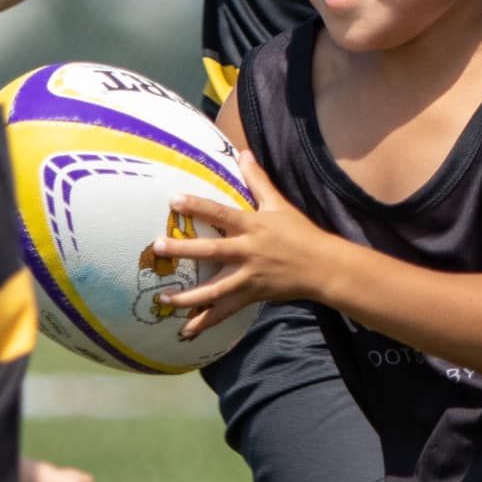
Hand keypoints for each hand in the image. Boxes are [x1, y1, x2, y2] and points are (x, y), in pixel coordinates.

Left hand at [150, 152, 334, 338]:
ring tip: (162, 299)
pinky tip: (186, 329)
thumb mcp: (279, 204)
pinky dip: (206, 321)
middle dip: (184, 250)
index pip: (221, 214)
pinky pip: (225, 310)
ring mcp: (249, 277)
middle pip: (212, 252)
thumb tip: (243, 151)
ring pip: (215, 290)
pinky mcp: (252, 295)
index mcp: (253, 226)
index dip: (198, 206)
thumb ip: (258, 180)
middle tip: (159, 247)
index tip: (173, 200)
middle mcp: (248, 252)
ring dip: (187, 296)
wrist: (322, 267)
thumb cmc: (300, 233)